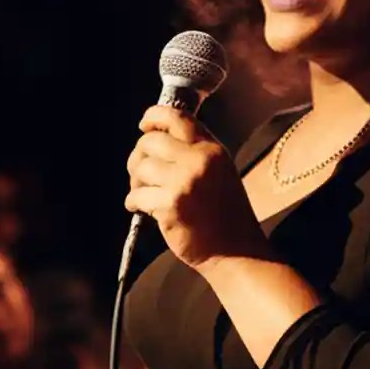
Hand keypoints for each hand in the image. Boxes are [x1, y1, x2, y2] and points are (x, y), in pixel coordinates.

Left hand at [125, 106, 268, 271]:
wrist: (236, 252)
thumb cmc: (225, 214)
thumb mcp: (219, 171)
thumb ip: (194, 151)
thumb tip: (155, 137)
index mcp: (212, 149)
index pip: (178, 118)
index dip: (154, 116)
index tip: (144, 125)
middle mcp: (199, 160)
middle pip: (150, 142)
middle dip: (138, 156)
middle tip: (140, 172)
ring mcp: (183, 183)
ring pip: (140, 167)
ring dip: (135, 181)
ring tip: (142, 192)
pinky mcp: (170, 205)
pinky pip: (137, 195)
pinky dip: (133, 201)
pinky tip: (139, 208)